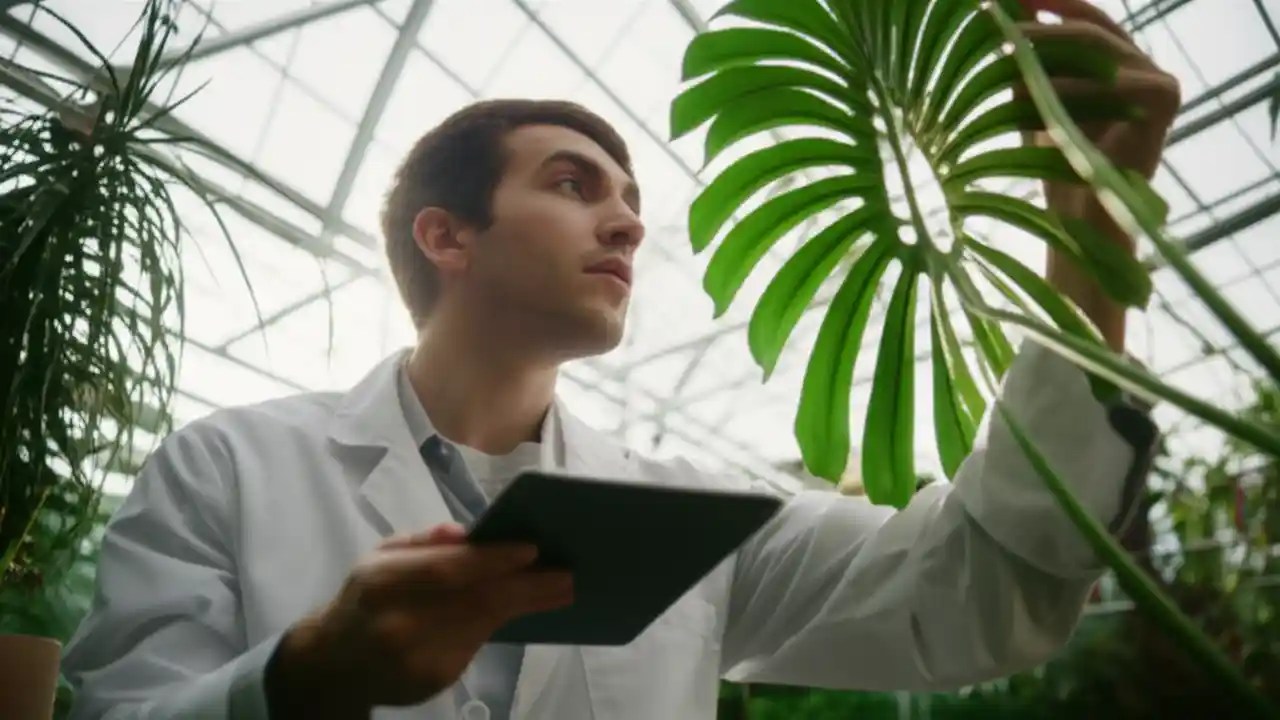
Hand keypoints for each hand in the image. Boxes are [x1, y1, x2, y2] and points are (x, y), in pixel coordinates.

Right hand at [266, 523, 573, 717]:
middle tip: (565, 575)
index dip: (493, 560)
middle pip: (475, 601)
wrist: (334, 663)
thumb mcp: (381, 557)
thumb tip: (469, 533)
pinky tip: (529, 609)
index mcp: (382, 581)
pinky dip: (503, 625)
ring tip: (561, 590)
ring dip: (527, 606)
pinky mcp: (433, 680)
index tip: (532, 549)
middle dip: (526, 587)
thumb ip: (424, 543)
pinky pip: (476, 646)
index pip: (447, 570)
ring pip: (483, 625)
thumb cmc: (366, 597)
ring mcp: (416, 657)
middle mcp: (398, 623)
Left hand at [1018, 0, 1181, 351]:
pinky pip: (1107, 77)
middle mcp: (1147, 68)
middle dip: (1044, 17)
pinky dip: (1066, 86)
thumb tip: (994, 20)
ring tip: (1003, 55)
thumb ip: (1023, 64)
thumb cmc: (1052, 165)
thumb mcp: (1032, 104)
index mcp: (1120, 66)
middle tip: (1001, 13)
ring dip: (1044, 52)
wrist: (1079, 220)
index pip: (1088, 19)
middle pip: (1092, 27)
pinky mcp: (1164, 97)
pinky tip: (1028, 92)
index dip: (1052, 3)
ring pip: (1095, 50)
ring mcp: (1160, 81)